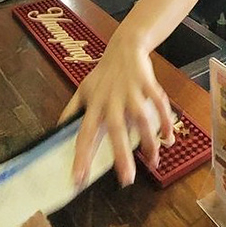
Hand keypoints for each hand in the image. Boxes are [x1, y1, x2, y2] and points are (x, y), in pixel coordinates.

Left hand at [59, 31, 173, 186]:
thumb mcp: (83, 90)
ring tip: (154, 160)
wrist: (125, 46)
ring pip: (141, 118)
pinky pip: (157, 103)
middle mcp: (112, 100)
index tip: (79, 180)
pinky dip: (165, 119)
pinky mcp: (147, 83)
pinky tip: (169, 135)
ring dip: (149, 140)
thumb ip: (71, 111)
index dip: (81, 157)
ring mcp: (131, 91)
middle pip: (116, 130)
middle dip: (122, 156)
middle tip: (127, 180)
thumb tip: (56, 131)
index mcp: (95, 106)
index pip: (84, 135)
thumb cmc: (103, 73)